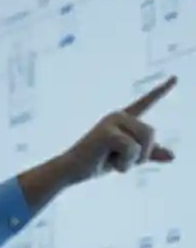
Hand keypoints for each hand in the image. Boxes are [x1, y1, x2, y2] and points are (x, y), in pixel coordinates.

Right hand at [57, 76, 177, 184]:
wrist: (71, 170)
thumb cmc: (97, 162)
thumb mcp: (129, 158)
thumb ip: (150, 154)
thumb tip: (173, 156)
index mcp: (124, 120)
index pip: (146, 102)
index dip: (161, 90)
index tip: (176, 78)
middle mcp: (119, 116)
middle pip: (151, 132)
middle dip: (142, 154)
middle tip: (120, 160)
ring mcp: (112, 121)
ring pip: (144, 139)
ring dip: (133, 159)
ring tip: (113, 160)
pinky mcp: (107, 132)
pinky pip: (131, 148)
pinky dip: (124, 162)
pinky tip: (107, 162)